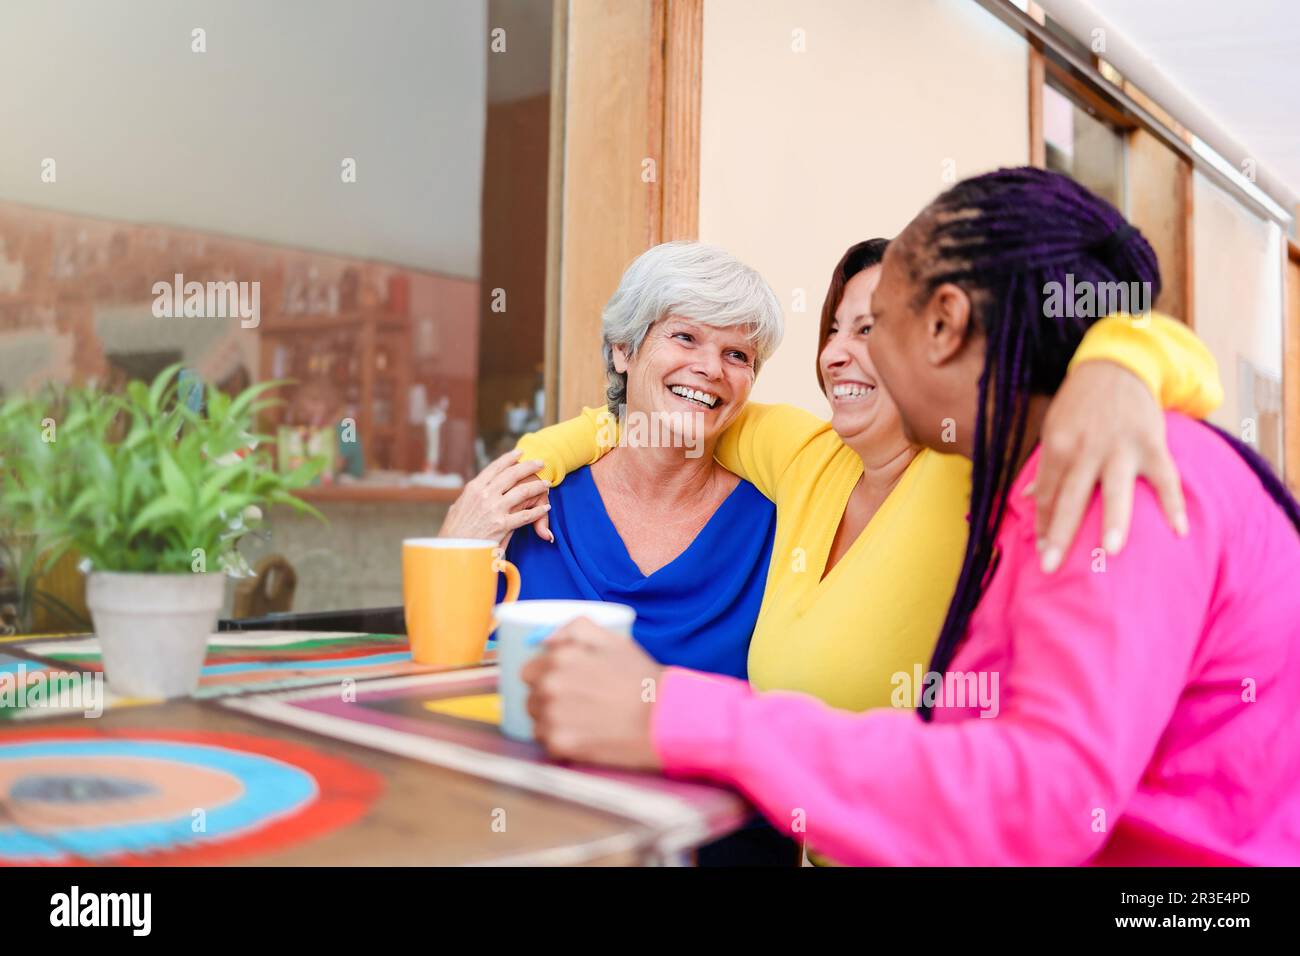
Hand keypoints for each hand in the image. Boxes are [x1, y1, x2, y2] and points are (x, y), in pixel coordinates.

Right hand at [439, 449, 551, 546]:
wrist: (453, 551)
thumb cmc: (453, 532)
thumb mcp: (457, 508)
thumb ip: (469, 498)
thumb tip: (473, 492)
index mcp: (474, 488)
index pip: (495, 468)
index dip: (509, 458)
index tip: (520, 453)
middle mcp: (485, 495)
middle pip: (512, 475)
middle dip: (529, 466)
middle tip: (541, 462)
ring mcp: (494, 509)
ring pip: (523, 492)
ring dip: (538, 486)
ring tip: (547, 484)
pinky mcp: (502, 525)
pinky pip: (526, 515)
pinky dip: (538, 511)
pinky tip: (546, 508)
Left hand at [522, 617, 663, 770]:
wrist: (664, 718)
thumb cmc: (641, 679)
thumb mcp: (614, 640)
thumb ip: (576, 629)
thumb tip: (545, 638)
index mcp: (559, 659)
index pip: (529, 670)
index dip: (546, 676)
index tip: (566, 683)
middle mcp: (550, 686)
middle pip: (531, 696)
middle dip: (549, 698)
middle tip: (579, 703)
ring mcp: (553, 717)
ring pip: (537, 719)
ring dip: (552, 720)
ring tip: (584, 719)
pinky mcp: (560, 744)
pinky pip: (546, 742)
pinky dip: (561, 740)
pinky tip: (585, 734)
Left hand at [1034, 359, 1188, 571]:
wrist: (1117, 365)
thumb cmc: (1080, 403)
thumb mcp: (1054, 428)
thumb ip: (1046, 465)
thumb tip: (1029, 497)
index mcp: (1059, 446)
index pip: (1048, 495)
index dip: (1044, 525)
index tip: (1041, 553)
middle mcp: (1086, 449)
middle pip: (1070, 497)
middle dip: (1060, 533)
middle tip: (1051, 566)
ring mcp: (1121, 448)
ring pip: (1115, 489)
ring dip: (1114, 519)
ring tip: (1111, 550)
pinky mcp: (1152, 444)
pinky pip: (1165, 478)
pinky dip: (1174, 503)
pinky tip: (1180, 530)